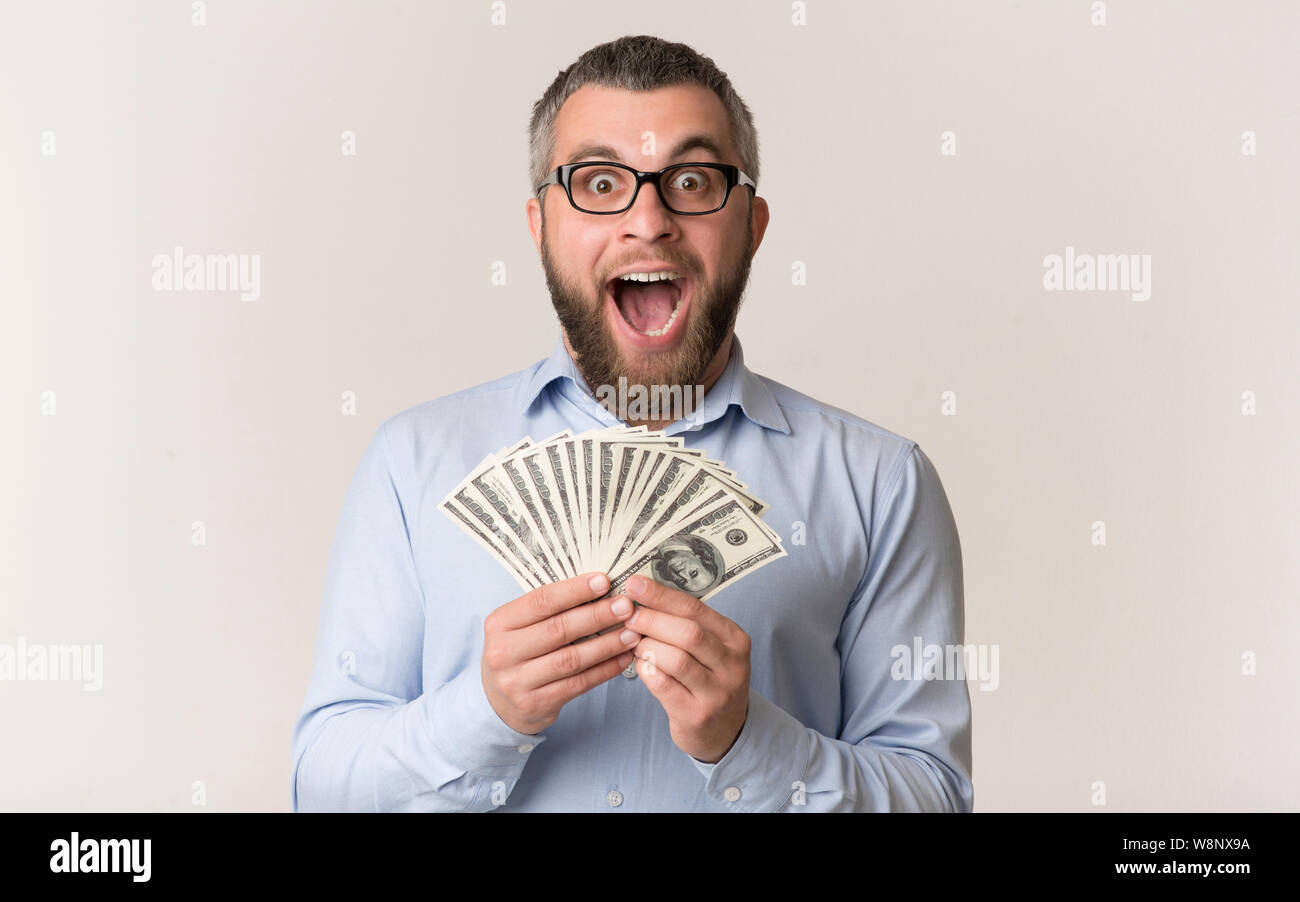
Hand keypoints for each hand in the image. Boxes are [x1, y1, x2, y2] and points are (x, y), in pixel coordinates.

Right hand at [482, 572, 640, 734]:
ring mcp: (517, 682)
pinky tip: (623, 658)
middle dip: (597, 616)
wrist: (499, 703)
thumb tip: (598, 586)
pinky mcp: (535, 704)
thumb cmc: (518, 653)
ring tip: (631, 633)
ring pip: (571, 659)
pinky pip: (578, 684)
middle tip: (626, 606)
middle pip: (558, 630)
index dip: (574, 590)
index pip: (540, 601)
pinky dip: (604, 670)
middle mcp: (503, 652)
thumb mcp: (520, 627)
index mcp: (499, 623)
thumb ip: (550, 610)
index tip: (604, 581)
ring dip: (606, 645)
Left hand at [619, 574, 750, 762]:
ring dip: (647, 647)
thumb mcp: (712, 649)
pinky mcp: (697, 715)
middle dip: (652, 620)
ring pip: (676, 659)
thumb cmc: (710, 680)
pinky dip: (646, 670)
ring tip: (635, 643)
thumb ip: (686, 624)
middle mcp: (732, 665)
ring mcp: (717, 692)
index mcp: (735, 639)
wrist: (725, 731)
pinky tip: (641, 665)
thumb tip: (643, 594)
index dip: (661, 595)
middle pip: (688, 633)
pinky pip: (664, 685)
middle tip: (628, 615)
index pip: (695, 609)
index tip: (635, 584)